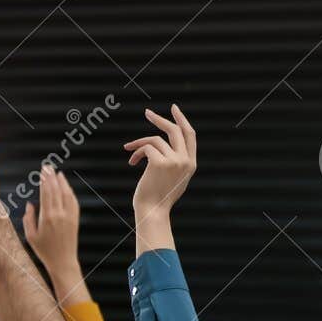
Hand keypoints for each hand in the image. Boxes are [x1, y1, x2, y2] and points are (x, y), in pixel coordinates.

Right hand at [23, 164, 88, 304]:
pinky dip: (69, 192)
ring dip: (62, 182)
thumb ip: (28, 218)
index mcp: (47, 217)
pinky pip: (72, 201)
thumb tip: (30, 204)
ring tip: (57, 173)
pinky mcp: (75, 219)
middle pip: (56, 190)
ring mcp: (69, 216)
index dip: (45, 180)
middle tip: (48, 166)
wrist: (63, 261)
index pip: (46, 193)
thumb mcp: (30, 235)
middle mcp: (60, 214)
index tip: (42, 171)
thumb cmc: (44, 250)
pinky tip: (65, 187)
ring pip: (66, 194)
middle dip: (51, 177)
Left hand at [127, 104, 196, 229]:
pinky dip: (136, 152)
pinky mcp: (160, 163)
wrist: (152, 211)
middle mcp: (186, 161)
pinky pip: (146, 148)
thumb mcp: (173, 179)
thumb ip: (174, 162)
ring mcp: (175, 161)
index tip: (174, 109)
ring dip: (139, 144)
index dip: (182, 120)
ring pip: (155, 140)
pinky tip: (132, 162)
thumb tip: (161, 146)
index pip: (190, 135)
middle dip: (160, 119)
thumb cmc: (157, 198)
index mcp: (191, 164)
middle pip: (175, 130)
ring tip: (130, 152)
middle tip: (147, 113)